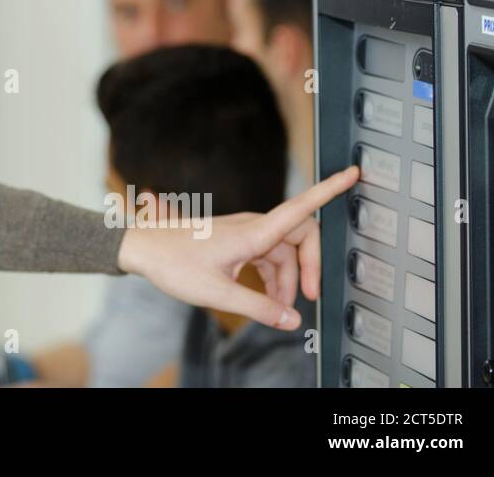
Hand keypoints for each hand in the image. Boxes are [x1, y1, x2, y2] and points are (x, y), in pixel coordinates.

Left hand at [115, 166, 359, 329]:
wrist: (140, 248)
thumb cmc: (172, 264)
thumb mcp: (217, 293)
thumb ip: (258, 307)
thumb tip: (293, 319)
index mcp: (252, 232)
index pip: (300, 208)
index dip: (329, 190)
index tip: (353, 173)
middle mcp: (251, 226)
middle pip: (300, 236)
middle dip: (310, 267)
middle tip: (309, 299)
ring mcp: (243, 231)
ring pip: (283, 250)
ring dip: (289, 278)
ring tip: (279, 309)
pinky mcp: (235, 240)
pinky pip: (267, 254)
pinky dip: (273, 276)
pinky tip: (267, 299)